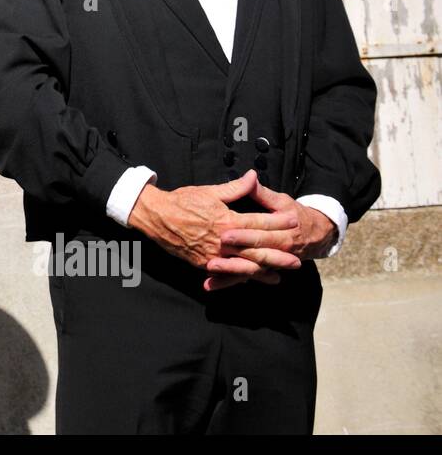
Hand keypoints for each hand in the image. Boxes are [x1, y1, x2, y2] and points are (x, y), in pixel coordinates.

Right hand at [127, 170, 301, 290]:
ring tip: (281, 274)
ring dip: (264, 270)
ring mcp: (213, 254)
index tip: (294, 222)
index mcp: (226, 219)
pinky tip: (253, 278)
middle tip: (297, 260)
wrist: (156, 216)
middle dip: (278, 255)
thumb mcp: (209, 191)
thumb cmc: (182, 201)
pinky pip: (226, 272)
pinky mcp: (203, 263)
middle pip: (256, 249)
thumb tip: (253, 176)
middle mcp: (223, 240)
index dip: (278, 222)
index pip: (258, 222)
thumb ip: (235, 188)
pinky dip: (241, 276)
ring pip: (244, 265)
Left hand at [205, 181, 335, 288]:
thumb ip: (264, 194)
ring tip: (208, 272)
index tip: (225, 233)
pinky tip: (210, 285)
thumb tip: (251, 178)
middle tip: (212, 260)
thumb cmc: (296, 214)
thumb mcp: (283, 202)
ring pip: (247, 272)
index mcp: (282, 234)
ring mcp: (269, 263)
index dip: (243, 235)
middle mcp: (276, 252)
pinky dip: (227, 281)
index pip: (259, 235)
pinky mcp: (261, 269)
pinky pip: (243, 277)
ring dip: (227, 274)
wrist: (316, 235)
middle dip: (232, 260)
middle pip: (252, 257)